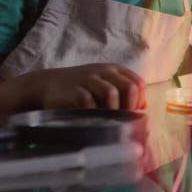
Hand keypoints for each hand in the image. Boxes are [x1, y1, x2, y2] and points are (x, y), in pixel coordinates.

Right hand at [24, 64, 145, 109]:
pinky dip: (93, 112)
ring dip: (113, 110)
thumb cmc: (82, 88)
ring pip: (111, 93)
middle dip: (129, 107)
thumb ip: (123, 93)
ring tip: (109, 121)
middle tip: (123, 121)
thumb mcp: (105, 85)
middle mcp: (104, 71)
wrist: (49, 84)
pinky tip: (92, 119)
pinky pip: (88, 101)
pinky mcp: (73, 89)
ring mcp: (88, 79)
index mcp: (115, 70)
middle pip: (129, 87)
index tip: (132, 115)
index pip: (138, 83)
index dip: (139, 101)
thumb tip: (143, 109)